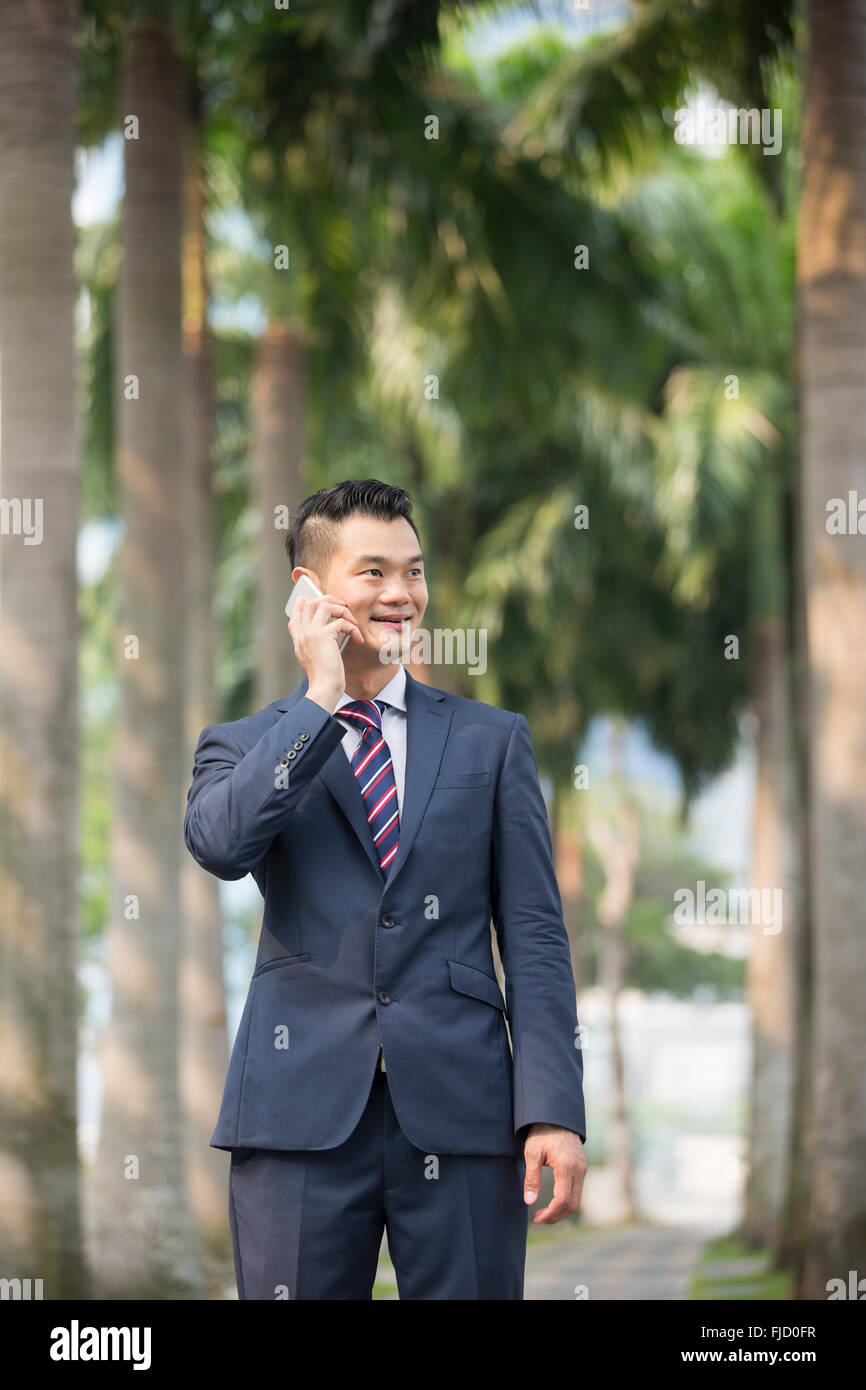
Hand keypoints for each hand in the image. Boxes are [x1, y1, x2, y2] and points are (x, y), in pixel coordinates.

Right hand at [288, 592, 363, 706]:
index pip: (296, 615)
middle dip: (329, 599)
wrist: (324, 688)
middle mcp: (302, 633)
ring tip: (352, 622)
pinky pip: (341, 622)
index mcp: (299, 639)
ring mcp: (311, 633)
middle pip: (311, 603)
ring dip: (342, 610)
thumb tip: (333, 627)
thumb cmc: (324, 676)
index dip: (301, 604)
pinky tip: (358, 638)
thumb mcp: (316, 656)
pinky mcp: (323, 636)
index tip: (307, 599)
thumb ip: (318, 641)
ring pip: (324, 605)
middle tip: (343, 605)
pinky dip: (353, 628)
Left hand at [523, 1124, 585, 1223]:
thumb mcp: (532, 1153)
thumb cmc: (542, 1132)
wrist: (557, 1116)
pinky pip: (577, 1190)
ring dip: (562, 1210)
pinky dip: (567, 1200)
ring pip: (577, 1200)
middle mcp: (579, 1170)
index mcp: (566, 1166)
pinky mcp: (582, 1168)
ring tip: (545, 1213)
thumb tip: (529, 1201)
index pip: (562, 1200)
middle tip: (539, 1219)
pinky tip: (554, 1201)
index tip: (536, 1218)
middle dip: (556, 1216)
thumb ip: (532, 1178)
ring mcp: (582, 1169)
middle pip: (572, 1205)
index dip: (550, 1214)